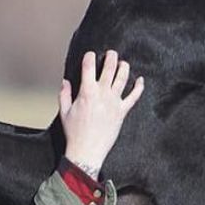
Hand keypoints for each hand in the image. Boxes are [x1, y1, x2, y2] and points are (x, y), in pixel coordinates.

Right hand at [58, 49, 144, 178]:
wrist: (87, 151)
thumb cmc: (74, 133)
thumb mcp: (65, 112)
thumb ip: (64, 94)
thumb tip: (65, 82)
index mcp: (86, 92)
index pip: (89, 66)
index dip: (89, 57)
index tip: (90, 55)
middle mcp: (102, 94)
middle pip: (109, 68)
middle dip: (111, 57)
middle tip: (111, 53)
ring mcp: (114, 102)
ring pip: (123, 78)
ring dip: (124, 67)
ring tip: (123, 63)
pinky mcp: (122, 112)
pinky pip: (134, 97)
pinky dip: (138, 87)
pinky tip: (140, 80)